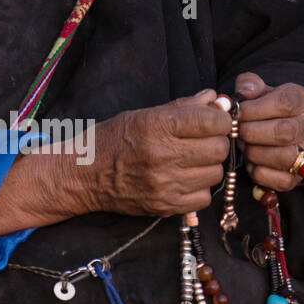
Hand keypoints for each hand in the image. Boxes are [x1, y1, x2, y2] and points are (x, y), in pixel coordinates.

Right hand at [89, 89, 232, 215]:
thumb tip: (214, 98)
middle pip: (219, 149)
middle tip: (203, 141)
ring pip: (215, 174)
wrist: (83, 176)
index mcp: (157, 126)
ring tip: (192, 161)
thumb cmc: (112, 140)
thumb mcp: (143, 114)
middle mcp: (162, 155)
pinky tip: (185, 180)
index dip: (220, 119)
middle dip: (216, 142)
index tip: (215, 121)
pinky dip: (200, 188)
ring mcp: (165, 184)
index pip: (212, 121)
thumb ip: (182, 106)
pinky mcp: (165, 206)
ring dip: (209, 166)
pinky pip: (204, 198)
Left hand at [235, 72, 303, 192]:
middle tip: (237, 131)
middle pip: (283, 132)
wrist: (277, 128)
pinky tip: (251, 161)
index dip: (256, 109)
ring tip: (244, 145)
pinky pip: (279, 180)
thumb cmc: (263, 108)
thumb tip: (244, 91)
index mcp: (299, 100)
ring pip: (282, 157)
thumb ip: (249, 84)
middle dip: (251, 133)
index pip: (284, 103)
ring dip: (254, 153)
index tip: (239, 112)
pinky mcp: (296, 176)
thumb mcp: (257, 90)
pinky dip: (259, 173)